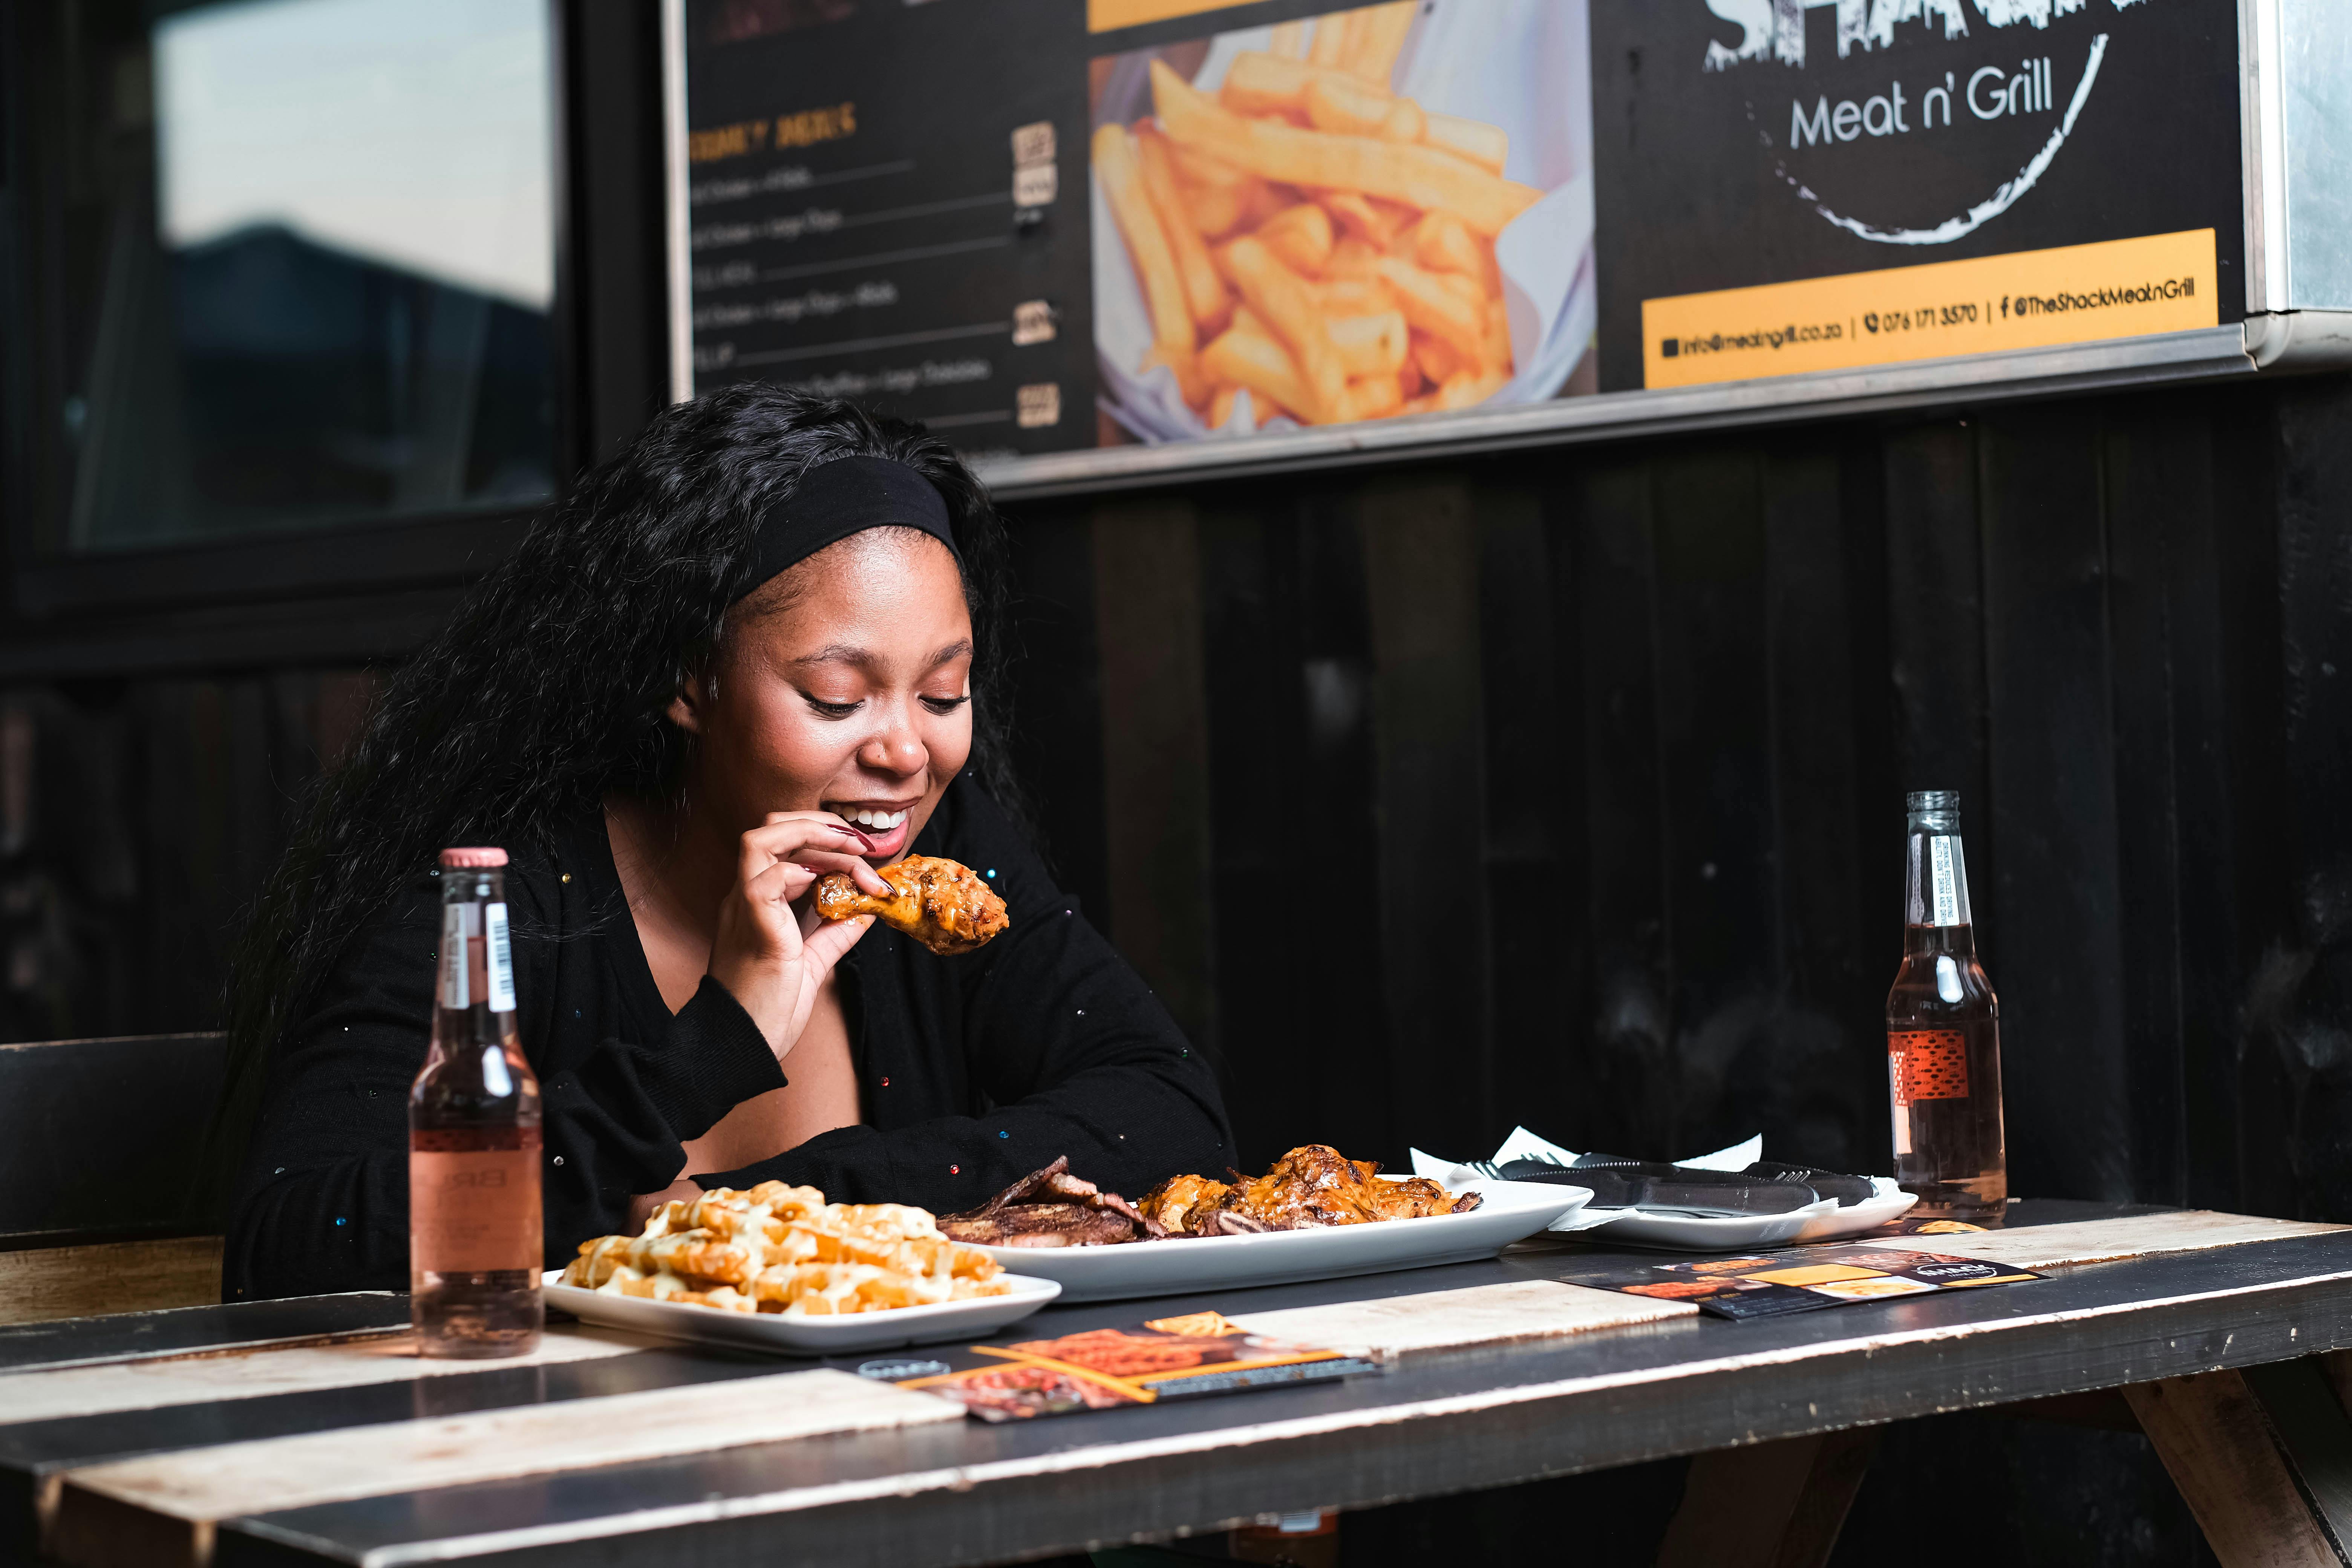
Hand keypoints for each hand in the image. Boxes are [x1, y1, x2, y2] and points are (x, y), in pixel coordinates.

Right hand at [706, 813, 888, 1058]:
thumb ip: (836, 933)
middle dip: (819, 823)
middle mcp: (745, 897)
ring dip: (811, 835)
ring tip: (851, 851)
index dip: (826, 840)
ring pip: (760, 840)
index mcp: (758, 903)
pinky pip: (765, 878)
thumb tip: (867, 909)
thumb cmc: (769, 1009)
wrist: (743, 1045)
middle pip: (769, 829)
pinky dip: (799, 872)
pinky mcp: (751, 924)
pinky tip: (826, 885)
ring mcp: (743, 907)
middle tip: (861, 843)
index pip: (784, 845)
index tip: (866, 857)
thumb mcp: (812, 964)